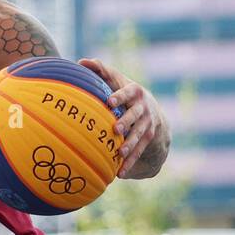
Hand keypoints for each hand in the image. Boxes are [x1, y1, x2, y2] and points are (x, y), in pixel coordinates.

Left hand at [76, 57, 158, 176]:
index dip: (119, 96)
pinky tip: (120, 173)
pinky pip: (139, 152)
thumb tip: (81, 62)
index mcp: (135, 92)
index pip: (128, 92)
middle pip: (135, 116)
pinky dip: (130, 162)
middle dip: (126, 122)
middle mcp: (143, 108)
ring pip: (139, 136)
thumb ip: (101, 71)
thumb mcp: (117, 80)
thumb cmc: (125, 92)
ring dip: (130, 145)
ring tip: (119, 154)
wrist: (152, 109)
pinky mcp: (147, 140)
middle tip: (115, 129)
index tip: (109, 101)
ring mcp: (147, 125)